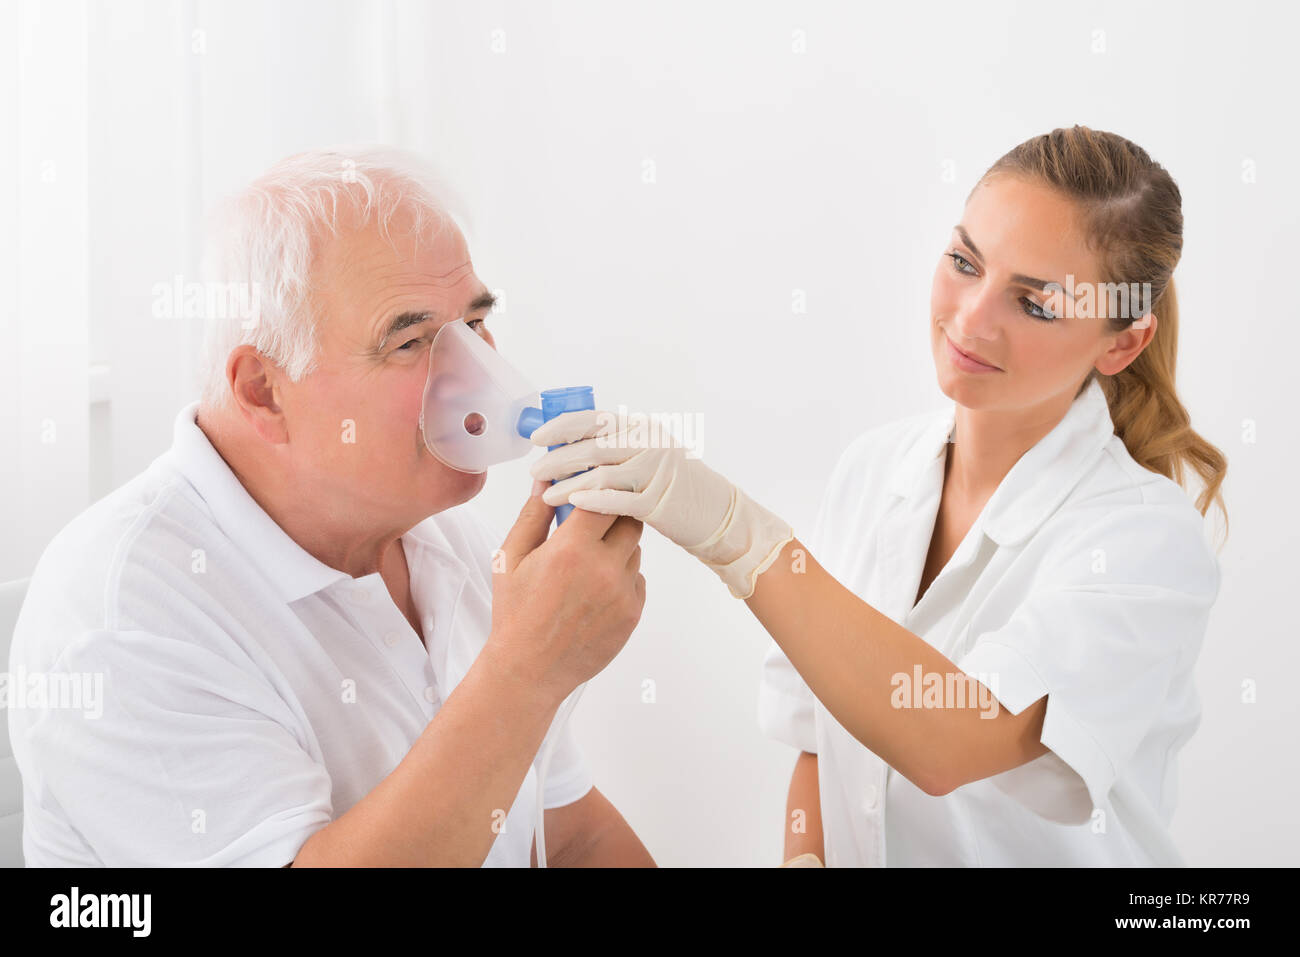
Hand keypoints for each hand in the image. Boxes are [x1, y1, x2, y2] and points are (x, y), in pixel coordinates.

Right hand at [486, 479, 645, 706]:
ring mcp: (622, 592)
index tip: (593, 489)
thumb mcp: (510, 558)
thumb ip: (533, 515)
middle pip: (629, 519)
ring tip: (588, 563)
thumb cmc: (515, 613)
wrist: (529, 670)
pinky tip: (595, 589)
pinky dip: (623, 577)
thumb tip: (546, 480)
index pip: (604, 497)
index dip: (599, 490)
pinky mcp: (632, 613)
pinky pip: (638, 579)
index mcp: (571, 549)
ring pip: (635, 550)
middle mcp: (604, 568)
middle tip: (594, 523)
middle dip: (613, 515)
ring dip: (618, 547)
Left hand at [527, 410, 793, 599]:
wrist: (718, 515)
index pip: (594, 421)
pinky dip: (593, 500)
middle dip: (558, 459)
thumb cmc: (676, 489)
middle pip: (592, 446)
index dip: (562, 427)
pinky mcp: (658, 501)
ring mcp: (655, 472)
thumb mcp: (650, 457)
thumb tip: (571, 452)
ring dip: (568, 484)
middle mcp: (648, 444)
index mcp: (642, 429)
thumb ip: (618, 451)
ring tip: (546, 495)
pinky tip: (573, 504)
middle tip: (535, 472)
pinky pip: (618, 499)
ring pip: (601, 473)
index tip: (537, 439)